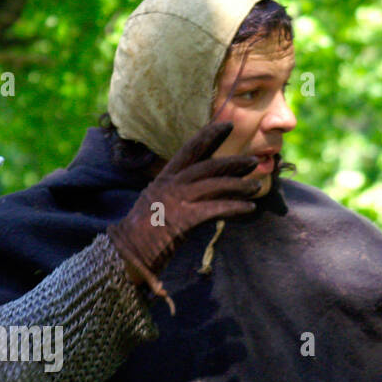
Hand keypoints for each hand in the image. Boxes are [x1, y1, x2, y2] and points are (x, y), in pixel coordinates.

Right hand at [106, 120, 260, 310]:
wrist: (125, 255)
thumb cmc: (139, 237)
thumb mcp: (155, 207)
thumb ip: (174, 196)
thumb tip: (198, 193)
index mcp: (162, 181)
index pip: (189, 151)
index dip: (209, 136)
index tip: (227, 125)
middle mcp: (170, 186)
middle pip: (207, 166)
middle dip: (232, 162)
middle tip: (254, 160)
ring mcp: (176, 201)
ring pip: (214, 185)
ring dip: (239, 186)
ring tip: (256, 187)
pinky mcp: (183, 219)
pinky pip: (215, 209)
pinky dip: (234, 207)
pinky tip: (249, 209)